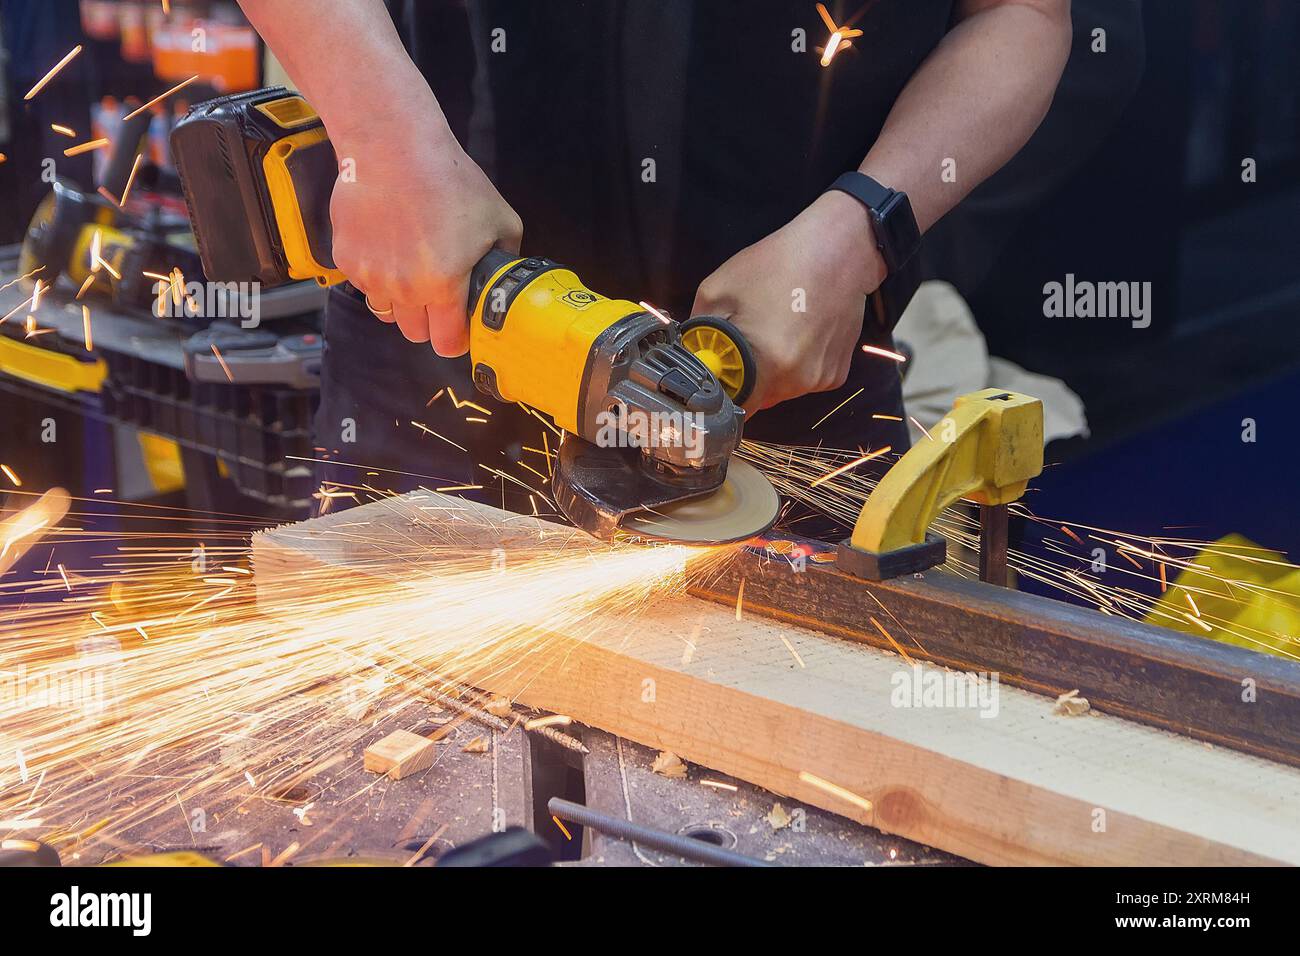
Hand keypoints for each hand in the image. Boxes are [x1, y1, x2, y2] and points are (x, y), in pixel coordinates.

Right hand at [327, 96, 521, 355]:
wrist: (392, 146)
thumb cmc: (450, 179)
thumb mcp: (500, 218)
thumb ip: (507, 258)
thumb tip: (505, 282)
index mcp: (443, 284)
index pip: (447, 344)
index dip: (457, 338)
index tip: (460, 325)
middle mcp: (404, 288)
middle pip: (416, 334)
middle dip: (430, 320)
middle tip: (438, 291)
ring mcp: (371, 276)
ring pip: (388, 313)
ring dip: (401, 301)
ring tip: (411, 266)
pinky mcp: (346, 261)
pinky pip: (365, 286)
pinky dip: (376, 276)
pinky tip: (389, 245)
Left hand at [690, 190, 886, 412]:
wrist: (839, 251)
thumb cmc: (776, 264)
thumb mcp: (718, 289)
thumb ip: (698, 330)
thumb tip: (694, 354)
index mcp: (766, 364)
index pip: (735, 408)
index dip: (722, 393)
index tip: (718, 375)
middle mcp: (797, 381)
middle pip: (758, 400)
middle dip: (746, 380)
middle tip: (746, 343)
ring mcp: (820, 379)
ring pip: (782, 391)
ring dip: (772, 372)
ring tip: (775, 329)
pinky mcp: (837, 374)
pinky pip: (805, 380)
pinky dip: (797, 365)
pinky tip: (799, 332)